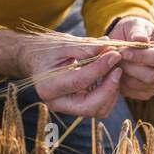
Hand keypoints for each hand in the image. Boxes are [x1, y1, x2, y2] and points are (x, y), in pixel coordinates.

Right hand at [0, 29, 123, 117]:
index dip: (101, 67)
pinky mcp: (78, 107)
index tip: (115, 53)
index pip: (81, 80)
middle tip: (118, 68)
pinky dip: (109, 94)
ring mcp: (67, 108)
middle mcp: (56, 103)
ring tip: (114, 69)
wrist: (36, 59)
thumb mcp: (65, 43)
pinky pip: (100, 108)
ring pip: (99, 110)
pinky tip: (109, 76)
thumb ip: (88, 48)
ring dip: (112, 91)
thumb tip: (112, 50)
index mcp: (48, 86)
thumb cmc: (47, 49)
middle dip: (109, 88)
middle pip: (91, 106)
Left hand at [107, 17, 153, 99]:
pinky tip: (115, 69)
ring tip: (113, 61)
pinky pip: (131, 91)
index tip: (123, 51)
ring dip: (122, 74)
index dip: (140, 56)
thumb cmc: (136, 30)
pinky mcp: (146, 93)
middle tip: (114, 57)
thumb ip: (137, 31)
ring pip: (138, 85)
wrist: (129, 42)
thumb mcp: (136, 24)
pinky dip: (120, 81)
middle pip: (150, 76)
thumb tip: (139, 40)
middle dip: (129, 67)